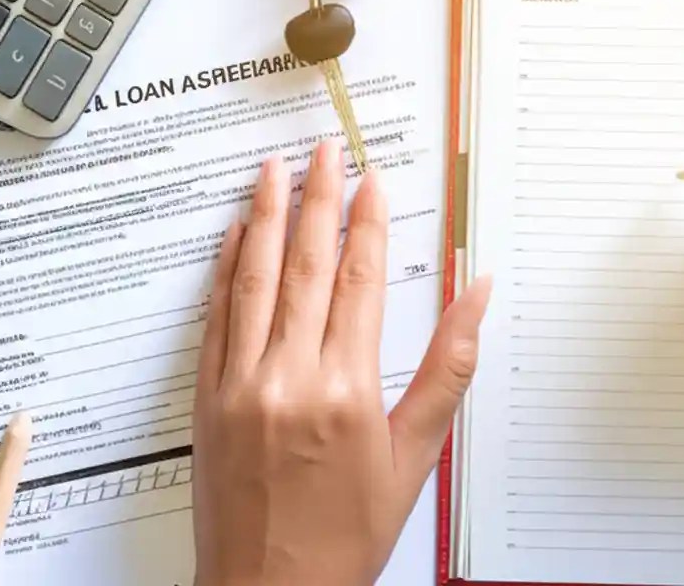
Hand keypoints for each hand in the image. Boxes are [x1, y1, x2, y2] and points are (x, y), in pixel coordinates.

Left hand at [191, 139, 492, 585]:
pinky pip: (215, 317)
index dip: (369, 222)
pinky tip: (235, 236)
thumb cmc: (346, 534)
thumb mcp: (416, 456)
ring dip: (266, 217)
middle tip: (324, 150)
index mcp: (346, 389)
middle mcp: (287, 377)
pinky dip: (226, 270)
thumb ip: (448, 368)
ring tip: (273, 170)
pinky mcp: (206, 398)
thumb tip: (477, 298)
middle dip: (318, 198)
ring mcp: (239, 385)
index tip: (374, 182)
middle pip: (307, 265)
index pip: (360, 280)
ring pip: (254, 280)